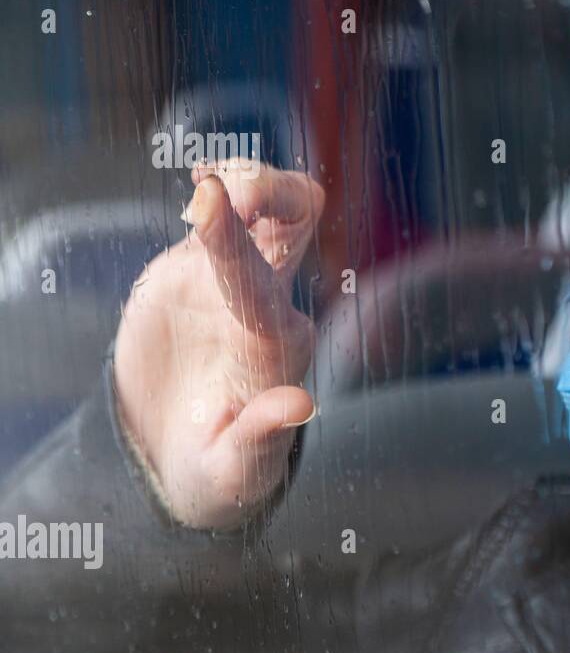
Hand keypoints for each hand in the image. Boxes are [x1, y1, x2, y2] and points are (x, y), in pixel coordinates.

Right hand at [112, 160, 324, 528]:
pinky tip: (201, 180)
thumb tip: (303, 404)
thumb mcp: (233, 474)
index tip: (204, 203)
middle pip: (294, 221)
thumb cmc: (218, 474)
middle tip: (215, 186)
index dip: (230, 241)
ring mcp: (238, 280)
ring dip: (247, 179)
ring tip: (207, 178)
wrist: (184, 461)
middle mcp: (267, 302)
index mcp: (274, 346)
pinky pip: (227, 214)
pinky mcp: (203, 269)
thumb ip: (261, 441)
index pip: (257, 283)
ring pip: (271, 207)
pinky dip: (220, 187)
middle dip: (265, 190)